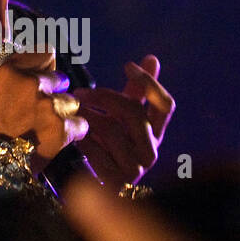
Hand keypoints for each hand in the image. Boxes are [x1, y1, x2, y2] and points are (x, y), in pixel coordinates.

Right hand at [0, 49, 87, 172]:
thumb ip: (16, 81)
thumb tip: (38, 76)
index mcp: (9, 71)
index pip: (46, 52)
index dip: (47, 67)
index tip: (43, 78)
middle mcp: (30, 83)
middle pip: (61, 79)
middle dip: (55, 93)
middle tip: (44, 109)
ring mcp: (47, 105)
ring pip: (72, 102)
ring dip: (64, 113)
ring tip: (49, 127)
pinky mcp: (60, 128)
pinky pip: (80, 124)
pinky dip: (73, 132)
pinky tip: (60, 139)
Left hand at [72, 54, 173, 187]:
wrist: (92, 182)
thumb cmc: (108, 144)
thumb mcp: (121, 116)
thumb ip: (136, 91)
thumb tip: (152, 58)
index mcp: (156, 133)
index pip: (165, 105)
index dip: (149, 83)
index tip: (127, 65)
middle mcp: (151, 151)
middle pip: (134, 113)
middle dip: (104, 98)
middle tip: (80, 93)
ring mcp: (136, 168)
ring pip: (113, 131)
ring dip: (88, 118)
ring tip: (74, 113)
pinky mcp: (116, 182)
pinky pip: (97, 152)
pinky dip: (82, 141)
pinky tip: (74, 138)